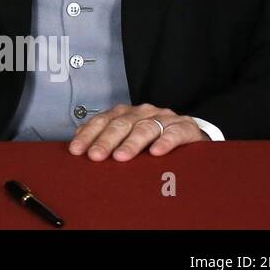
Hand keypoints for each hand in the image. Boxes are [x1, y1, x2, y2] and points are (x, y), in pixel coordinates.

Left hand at [68, 103, 205, 160]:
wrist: (192, 138)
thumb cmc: (154, 141)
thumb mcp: (129, 139)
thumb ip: (106, 138)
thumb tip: (77, 142)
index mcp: (126, 114)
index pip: (103, 121)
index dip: (88, 134)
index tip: (77, 150)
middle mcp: (143, 112)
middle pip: (121, 124)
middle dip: (106, 141)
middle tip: (95, 156)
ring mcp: (165, 118)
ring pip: (145, 127)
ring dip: (132, 143)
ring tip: (121, 157)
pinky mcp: (186, 127)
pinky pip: (174, 133)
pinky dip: (164, 142)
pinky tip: (156, 152)